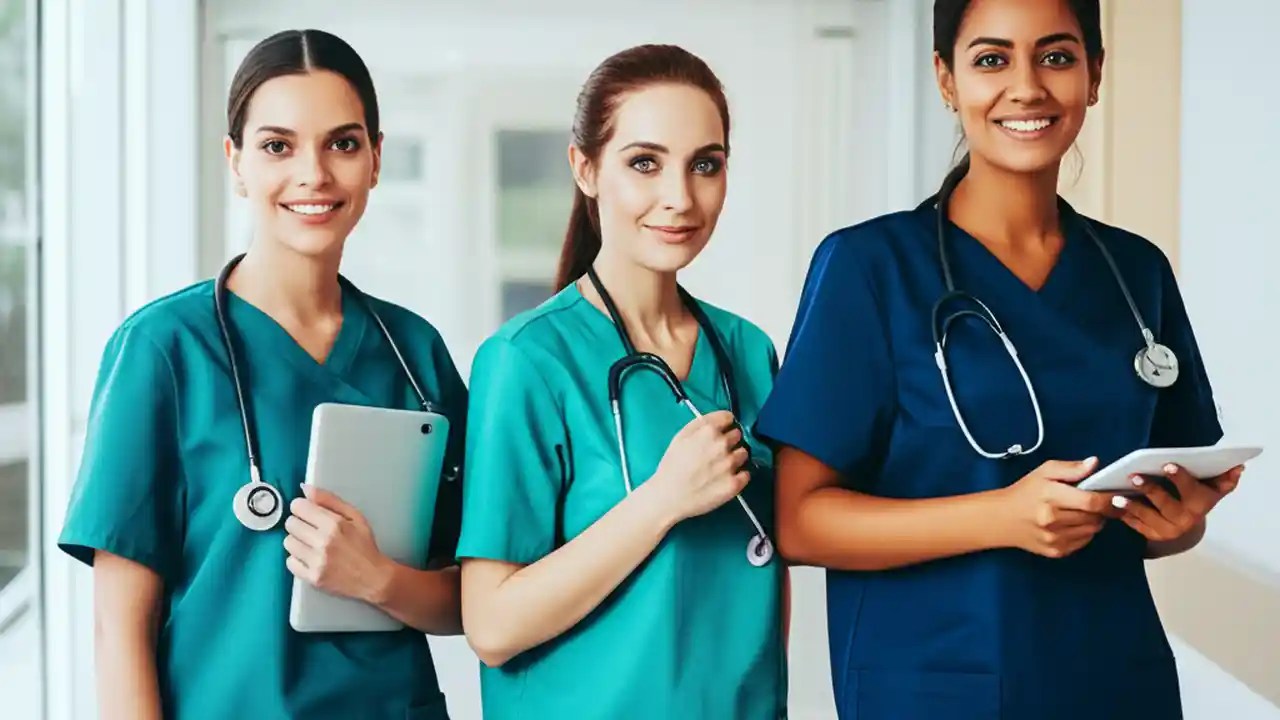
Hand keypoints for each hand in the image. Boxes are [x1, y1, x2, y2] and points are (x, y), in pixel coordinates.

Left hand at [284, 484, 391, 602]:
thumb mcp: (355, 516)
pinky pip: (290, 562)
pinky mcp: (312, 578)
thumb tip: (306, 489)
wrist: (373, 577)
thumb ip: (329, 500)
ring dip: (298, 541)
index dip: (302, 507)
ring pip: (288, 542)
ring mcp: (317, 561)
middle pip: (290, 524)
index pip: (298, 507)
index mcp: (334, 524)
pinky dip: (297, 559)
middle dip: (299, 523)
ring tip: (311, 544)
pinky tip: (310, 557)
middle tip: (311, 529)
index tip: (307, 512)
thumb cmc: (364, 545)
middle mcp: (324, 542)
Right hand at [646, 410, 750, 523]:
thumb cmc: (672, 465)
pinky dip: (739, 476)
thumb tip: (721, 419)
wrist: (668, 497)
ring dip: (735, 458)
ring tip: (720, 468)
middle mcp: (722, 445)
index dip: (723, 425)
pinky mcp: (735, 483)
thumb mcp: (681, 436)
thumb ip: (701, 423)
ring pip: (743, 454)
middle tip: (716, 453)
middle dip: (729, 441)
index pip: (728, 418)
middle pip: (738, 435)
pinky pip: (746, 474)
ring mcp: (730, 464)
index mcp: (708, 430)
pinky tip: (725, 480)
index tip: (719, 433)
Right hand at [996, 457, 1120, 558]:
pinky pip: (1083, 541)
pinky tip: (1073, 523)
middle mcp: (1052, 520)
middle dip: (1102, 509)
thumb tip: (1094, 463)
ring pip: (1092, 530)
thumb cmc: (1025, 492)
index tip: (1115, 495)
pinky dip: (1084, 532)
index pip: (1091, 501)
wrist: (1001, 519)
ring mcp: (1054, 538)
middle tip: (1097, 501)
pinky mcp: (1056, 551)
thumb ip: (1070, 468)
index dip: (1108, 499)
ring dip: (1094, 520)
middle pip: (1095, 517)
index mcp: (1050, 497)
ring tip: (1083, 511)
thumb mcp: (1044, 472)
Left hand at [1115, 463, 1243, 542]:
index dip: (1180, 478)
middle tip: (1133, 476)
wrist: (1186, 525)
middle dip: (1150, 490)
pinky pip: (1136, 526)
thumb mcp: (1212, 489)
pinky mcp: (1152, 536)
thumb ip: (1224, 478)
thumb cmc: (1197, 498)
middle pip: (1166, 504)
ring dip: (1131, 506)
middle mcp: (1185, 520)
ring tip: (1116, 496)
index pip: (1191, 490)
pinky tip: (1112, 506)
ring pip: (1148, 517)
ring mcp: (1167, 530)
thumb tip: (1238, 466)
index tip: (1167, 464)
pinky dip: (1124, 515)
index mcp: (1200, 505)